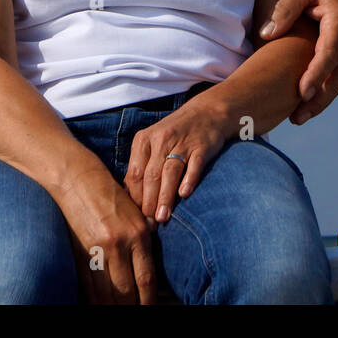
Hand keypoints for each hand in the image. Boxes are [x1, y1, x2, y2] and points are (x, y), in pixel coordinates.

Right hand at [56, 164, 158, 304]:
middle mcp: (119, 245)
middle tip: (136, 311)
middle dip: (131, 307)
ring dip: (112, 306)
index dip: (149, 301)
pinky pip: (88, 285)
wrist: (79, 180)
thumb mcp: (135, 211)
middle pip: (126, 292)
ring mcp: (97, 251)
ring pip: (106, 293)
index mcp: (138, 234)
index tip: (151, 309)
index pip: (146, 279)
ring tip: (117, 310)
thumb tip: (151, 261)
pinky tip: (100, 304)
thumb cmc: (110, 194)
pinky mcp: (80, 252)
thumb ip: (145, 235)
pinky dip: (94, 298)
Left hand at [124, 101, 228, 224]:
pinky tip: (184, 194)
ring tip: (162, 217)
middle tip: (149, 225)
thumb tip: (130, 198)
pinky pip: (194, 164)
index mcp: (143, 140)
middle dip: (148, 202)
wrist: (207, 113)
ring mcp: (182, 142)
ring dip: (165, 197)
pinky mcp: (201, 146)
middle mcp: (160, 140)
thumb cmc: (175, 134)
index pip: (134, 174)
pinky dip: (189, 179)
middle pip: (150, 175)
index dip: (135, 198)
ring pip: (169, 172)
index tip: (137, 219)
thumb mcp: (153, 144)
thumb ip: (142, 167)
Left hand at [260, 0, 337, 124]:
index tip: (302, 94)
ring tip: (298, 117)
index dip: (316, 75)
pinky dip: (325, 91)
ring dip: (322, 101)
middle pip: (337, 77)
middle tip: (296, 118)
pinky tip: (307, 103)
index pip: (329, 54)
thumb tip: (266, 35)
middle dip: (319, 100)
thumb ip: (284, 8)